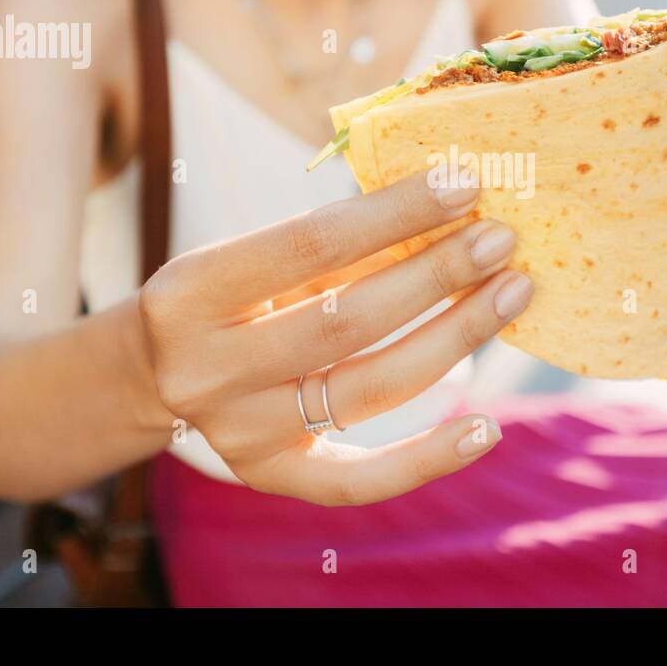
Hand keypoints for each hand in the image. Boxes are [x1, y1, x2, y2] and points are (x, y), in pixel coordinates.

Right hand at [138, 170, 532, 504]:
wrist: (154, 373)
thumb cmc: (225, 295)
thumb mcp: (254, 256)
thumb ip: (337, 243)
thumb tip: (447, 210)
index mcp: (191, 292)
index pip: (311, 244)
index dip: (395, 213)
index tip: (464, 184)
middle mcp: (205, 369)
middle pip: (348, 320)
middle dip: (437, 275)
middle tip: (501, 241)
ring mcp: (237, 433)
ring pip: (370, 388)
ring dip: (455, 338)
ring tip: (512, 293)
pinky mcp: (271, 476)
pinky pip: (362, 480)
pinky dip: (431, 457)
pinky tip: (490, 427)